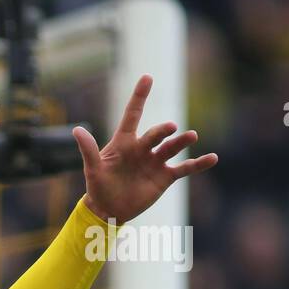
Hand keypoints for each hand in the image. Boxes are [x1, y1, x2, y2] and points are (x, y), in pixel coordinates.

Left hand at [72, 74, 217, 223]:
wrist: (109, 210)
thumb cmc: (98, 186)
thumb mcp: (92, 169)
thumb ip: (88, 150)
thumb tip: (76, 130)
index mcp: (124, 142)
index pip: (132, 115)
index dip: (139, 97)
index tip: (147, 78)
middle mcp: (142, 148)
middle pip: (155, 134)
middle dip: (163, 130)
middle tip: (170, 128)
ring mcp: (155, 161)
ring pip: (172, 148)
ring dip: (182, 142)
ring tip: (191, 136)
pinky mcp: (165, 177)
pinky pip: (185, 168)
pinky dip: (198, 164)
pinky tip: (212, 158)